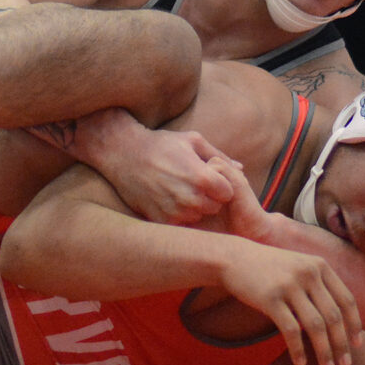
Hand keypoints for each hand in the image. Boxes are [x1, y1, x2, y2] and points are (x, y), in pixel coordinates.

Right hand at [99, 126, 237, 225]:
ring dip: (193, 207)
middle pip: (214, 207)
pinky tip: (168, 200)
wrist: (123, 154)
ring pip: (198, 217)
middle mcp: (190, 197)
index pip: (228, 193)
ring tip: (178, 191)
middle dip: (209, 197)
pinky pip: (180, 224)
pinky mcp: (161, 220)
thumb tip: (240, 168)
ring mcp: (175, 211)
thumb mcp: (192, 140)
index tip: (209, 179)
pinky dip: (178, 215)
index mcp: (201, 177)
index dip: (221, 185)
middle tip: (193, 185)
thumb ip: (219, 155)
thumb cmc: (160, 144)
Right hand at [218, 236, 361, 364]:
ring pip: (316, 326)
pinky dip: (298, 350)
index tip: (357, 345)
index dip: (354, 325)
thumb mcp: (299, 267)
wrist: (233, 258)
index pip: (347, 300)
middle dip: (342, 345)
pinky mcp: (270, 298)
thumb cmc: (269, 268)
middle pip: (334, 316)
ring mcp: (289, 285)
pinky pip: (290, 330)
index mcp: (320, 266)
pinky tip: (301, 364)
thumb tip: (339, 320)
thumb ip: (319, 286)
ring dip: (324, 352)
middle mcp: (308, 274)